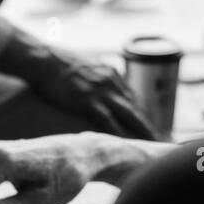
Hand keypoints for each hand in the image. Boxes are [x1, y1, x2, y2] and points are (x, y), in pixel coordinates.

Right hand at [34, 48, 157, 139]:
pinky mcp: (88, 101)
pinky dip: (120, 133)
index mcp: (110, 72)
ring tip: (152, 143)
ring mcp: (101, 91)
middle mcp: (111, 81)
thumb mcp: (83, 64)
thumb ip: (92, 74)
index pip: (130, 96)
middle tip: (160, 138)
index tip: (145, 125)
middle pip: (135, 106)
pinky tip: (126, 143)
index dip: (139, 112)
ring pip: (128, 114)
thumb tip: (91, 83)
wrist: (44, 59)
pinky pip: (109, 120)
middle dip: (148, 124)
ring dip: (142, 130)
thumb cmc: (56, 62)